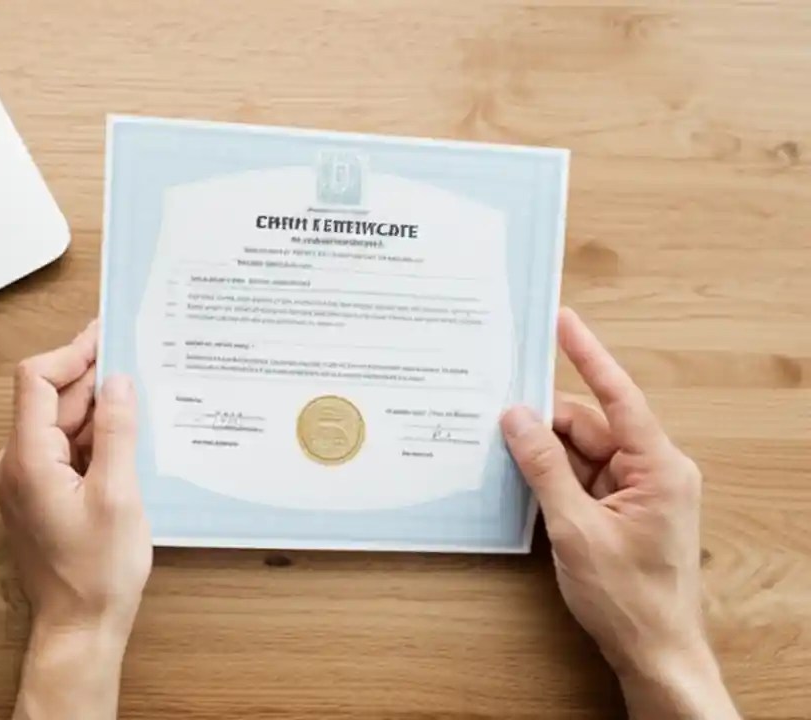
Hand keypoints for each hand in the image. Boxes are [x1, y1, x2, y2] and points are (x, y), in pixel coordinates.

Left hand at [0, 320, 150, 719]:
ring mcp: (26, 480)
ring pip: (62, 424)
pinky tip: (130, 443)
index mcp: (26, 459)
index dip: (72, 353)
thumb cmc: (95, 575)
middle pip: (51, 399)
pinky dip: (96, 440)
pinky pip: (67, 450)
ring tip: (145, 407)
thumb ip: (118, 432)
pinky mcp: (41, 494)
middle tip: (140, 363)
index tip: (107, 338)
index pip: (35, 380)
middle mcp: (16, 464)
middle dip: (94, 381)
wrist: (79, 630)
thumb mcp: (119, 495)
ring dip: (99, 412)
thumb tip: (118, 383)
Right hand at [500, 308, 738, 719]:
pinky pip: (581, 478)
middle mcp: (654, 472)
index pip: (618, 396)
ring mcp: (638, 492)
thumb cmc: (630, 599)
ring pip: (580, 453)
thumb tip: (516, 419)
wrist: (656, 653)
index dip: (588, 356)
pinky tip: (522, 484)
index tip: (564, 322)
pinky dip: (551, 480)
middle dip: (543, 425)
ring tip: (502, 459)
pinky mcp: (623, 511)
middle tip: (495, 416)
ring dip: (544, 457)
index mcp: (658, 468)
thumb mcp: (575, 529)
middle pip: (589, 426)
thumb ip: (544, 468)